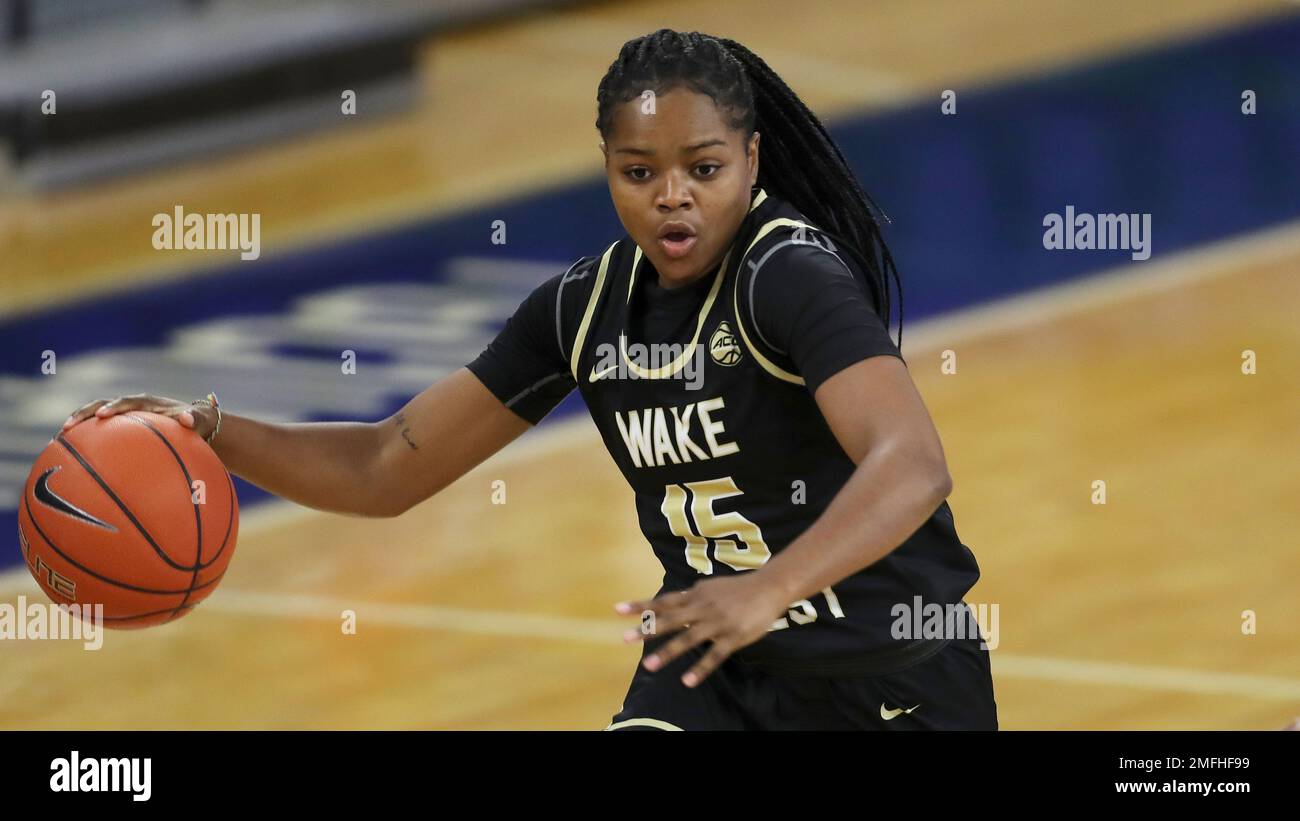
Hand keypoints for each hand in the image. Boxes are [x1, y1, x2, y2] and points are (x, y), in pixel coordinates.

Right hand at [61, 393, 217, 440]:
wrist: (194, 424)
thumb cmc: (197, 423)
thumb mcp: (200, 420)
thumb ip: (195, 418)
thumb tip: (188, 420)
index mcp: (147, 402)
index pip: (126, 402)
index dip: (113, 407)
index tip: (102, 416)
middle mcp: (130, 406)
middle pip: (100, 405)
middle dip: (83, 414)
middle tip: (67, 428)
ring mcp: (123, 417)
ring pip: (94, 418)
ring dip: (77, 425)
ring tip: (58, 440)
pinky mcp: (119, 428)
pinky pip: (99, 433)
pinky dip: (85, 439)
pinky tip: (70, 456)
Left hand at [615, 572, 791, 687]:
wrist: (770, 587)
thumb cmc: (739, 588)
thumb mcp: (711, 588)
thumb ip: (691, 597)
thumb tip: (671, 601)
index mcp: (696, 595)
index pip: (663, 601)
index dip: (641, 605)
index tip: (617, 610)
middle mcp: (702, 608)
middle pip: (670, 619)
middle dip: (647, 630)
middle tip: (625, 639)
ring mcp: (717, 623)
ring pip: (688, 639)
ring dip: (668, 652)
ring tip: (649, 666)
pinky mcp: (732, 637)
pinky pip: (714, 656)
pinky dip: (700, 669)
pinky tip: (687, 681)